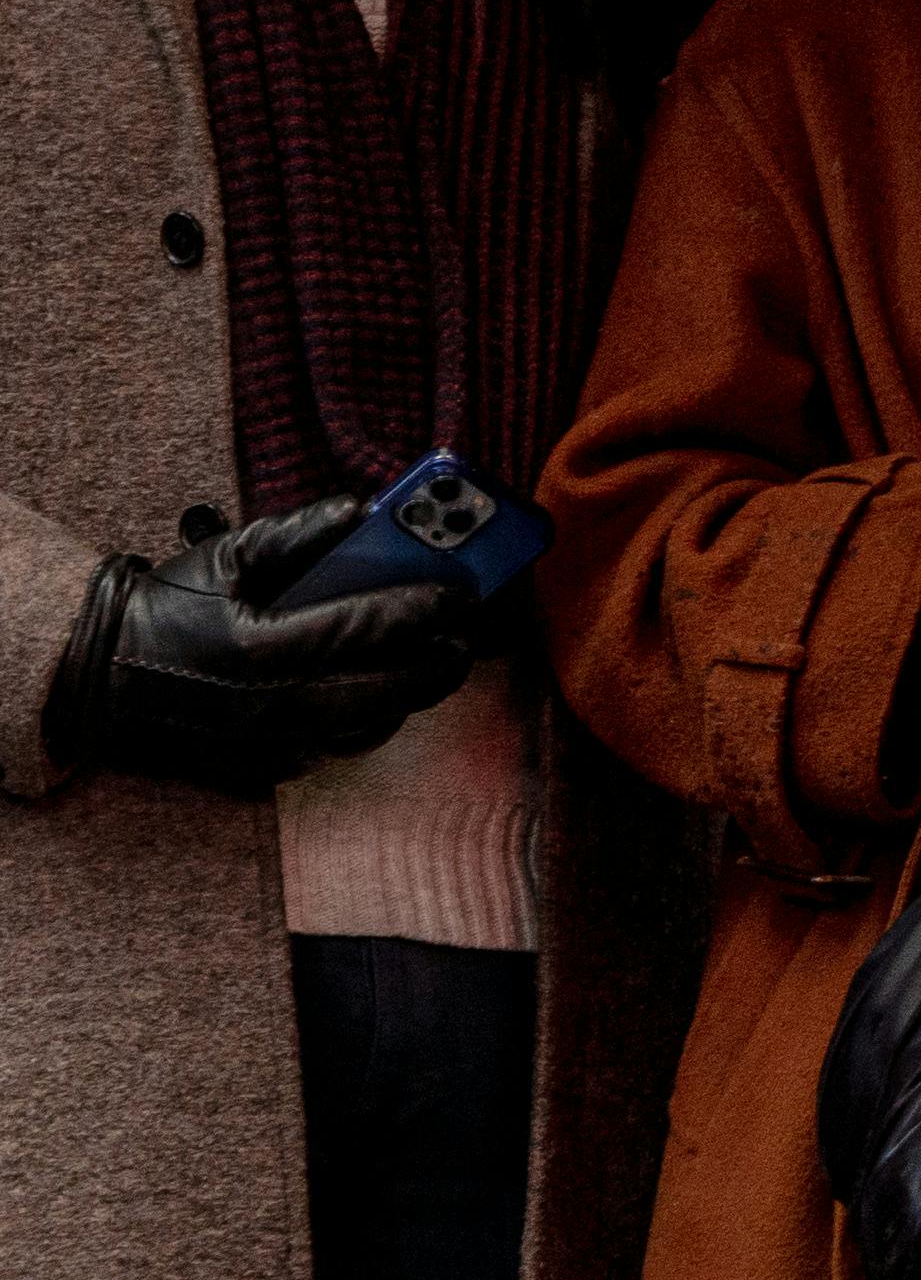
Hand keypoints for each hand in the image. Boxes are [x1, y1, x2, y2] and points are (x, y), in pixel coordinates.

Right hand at [44, 494, 481, 794]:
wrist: (98, 678)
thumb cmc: (162, 610)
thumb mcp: (221, 560)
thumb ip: (293, 536)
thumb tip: (358, 510)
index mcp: (257, 649)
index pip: (363, 628)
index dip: (421, 608)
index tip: (462, 591)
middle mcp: (267, 706)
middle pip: (382, 690)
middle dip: (434, 663)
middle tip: (463, 638)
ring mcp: (266, 745)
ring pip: (366, 728)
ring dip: (408, 696)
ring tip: (434, 663)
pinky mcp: (261, 769)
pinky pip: (334, 749)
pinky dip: (366, 722)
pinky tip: (384, 695)